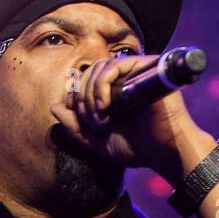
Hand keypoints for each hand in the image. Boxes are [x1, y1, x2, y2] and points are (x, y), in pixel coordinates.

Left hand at [49, 53, 202, 173]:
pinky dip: (102, 85)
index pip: (84, 81)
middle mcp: (125, 78)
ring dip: (91, 95)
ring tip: (101, 119)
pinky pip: (115, 65)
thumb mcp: (97, 142)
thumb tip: (54, 107)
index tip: (78, 117)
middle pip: (89, 73)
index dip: (74, 97)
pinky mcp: (147, 67)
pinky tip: (105, 106)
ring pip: (99, 68)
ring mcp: (136, 71)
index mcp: (114, 91)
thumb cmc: (137, 147)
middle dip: (82, 99)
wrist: (164, 152)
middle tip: (93, 123)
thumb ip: (75, 127)